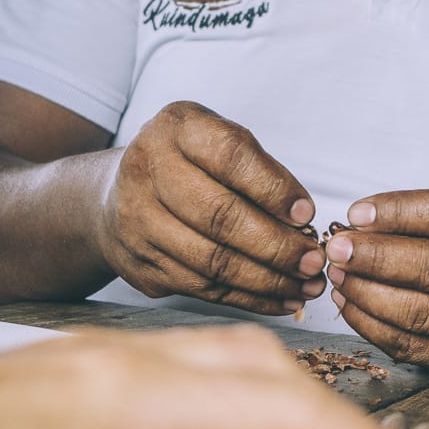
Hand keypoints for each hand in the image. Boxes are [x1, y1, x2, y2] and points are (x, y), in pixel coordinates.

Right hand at [96, 101, 327, 313]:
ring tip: (306, 286)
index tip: (307, 214)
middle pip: (220, 216)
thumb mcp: (214, 139)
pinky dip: (249, 298)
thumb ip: (256, 167)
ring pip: (212, 261)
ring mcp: (138, 221)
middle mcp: (147, 171)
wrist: (114, 196)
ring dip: (268, 279)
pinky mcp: (141, 265)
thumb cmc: (187, 165)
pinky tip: (281, 300)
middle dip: (276, 245)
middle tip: (314, 260)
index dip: (273, 188)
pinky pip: (203, 289)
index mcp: (175, 128)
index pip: (230, 156)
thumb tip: (302, 221)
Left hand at [324, 185, 428, 373]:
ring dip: (367, 294)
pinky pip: (414, 347)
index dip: (402, 212)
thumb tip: (361, 223)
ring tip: (338, 275)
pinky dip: (373, 326)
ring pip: (421, 314)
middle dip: (376, 258)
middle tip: (337, 248)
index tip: (358, 212)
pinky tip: (350, 304)